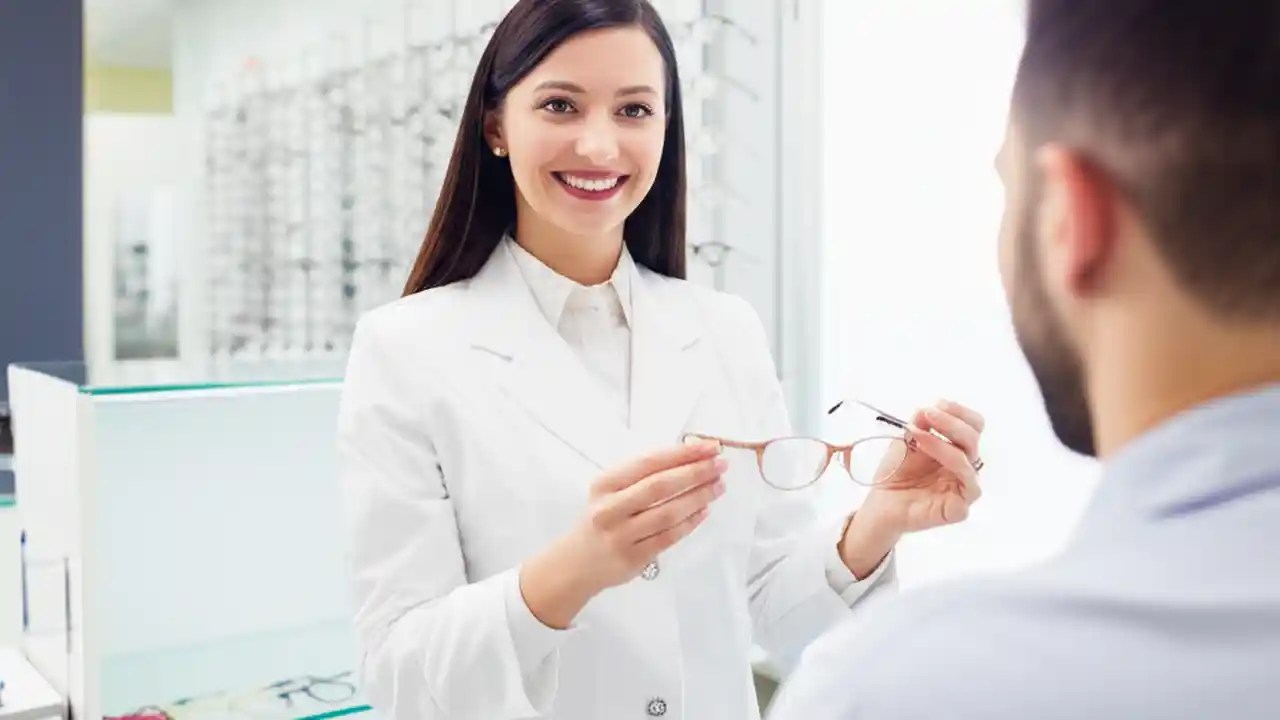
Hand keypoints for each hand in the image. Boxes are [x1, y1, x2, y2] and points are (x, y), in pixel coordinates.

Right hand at [520, 442, 727, 627]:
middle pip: (660, 486)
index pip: (649, 462)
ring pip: (667, 513)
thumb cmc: (602, 519)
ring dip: (698, 497)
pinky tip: (704, 511)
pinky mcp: (632, 558)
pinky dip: (689, 523)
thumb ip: (642, 476)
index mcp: (605, 484)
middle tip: (720, 465)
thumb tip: (689, 459)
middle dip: (695, 473)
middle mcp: (610, 508)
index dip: (682, 453)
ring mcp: (621, 535)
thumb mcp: (610, 491)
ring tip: (718, 487)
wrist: (576, 563)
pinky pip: (668, 537)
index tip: (709, 447)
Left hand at [861, 399, 984, 532]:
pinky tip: (926, 453)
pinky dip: (949, 461)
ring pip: (971, 458)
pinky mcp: (960, 508)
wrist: (881, 502)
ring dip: (944, 440)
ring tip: (918, 434)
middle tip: (928, 414)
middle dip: (952, 421)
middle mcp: (964, 466)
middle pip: (975, 437)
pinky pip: (969, 484)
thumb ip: (920, 424)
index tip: (938, 404)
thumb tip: (929, 409)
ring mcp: (964, 487)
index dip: (959, 411)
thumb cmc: (896, 473)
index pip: (973, 425)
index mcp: (956, 448)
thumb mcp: (906, 440)